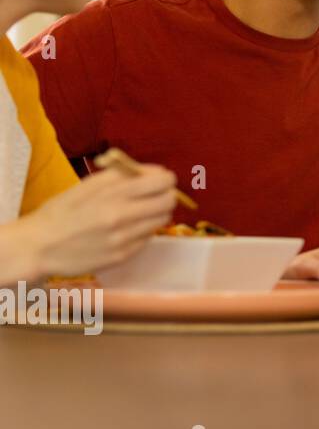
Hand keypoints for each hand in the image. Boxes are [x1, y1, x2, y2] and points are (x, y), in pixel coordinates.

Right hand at [9, 166, 176, 279]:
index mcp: (113, 193)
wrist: (38, 247)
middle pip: (169, 202)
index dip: (164, 179)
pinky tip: (123, 231)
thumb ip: (121, 176)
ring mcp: (124, 238)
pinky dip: (142, 232)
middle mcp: (122, 216)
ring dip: (155, 215)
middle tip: (152, 197)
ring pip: (161, 221)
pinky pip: (147, 239)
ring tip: (136, 214)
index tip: (157, 181)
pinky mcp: (123, 256)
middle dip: (165, 196)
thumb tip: (153, 172)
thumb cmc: (61, 211)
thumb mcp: (87, 185)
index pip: (163, 181)